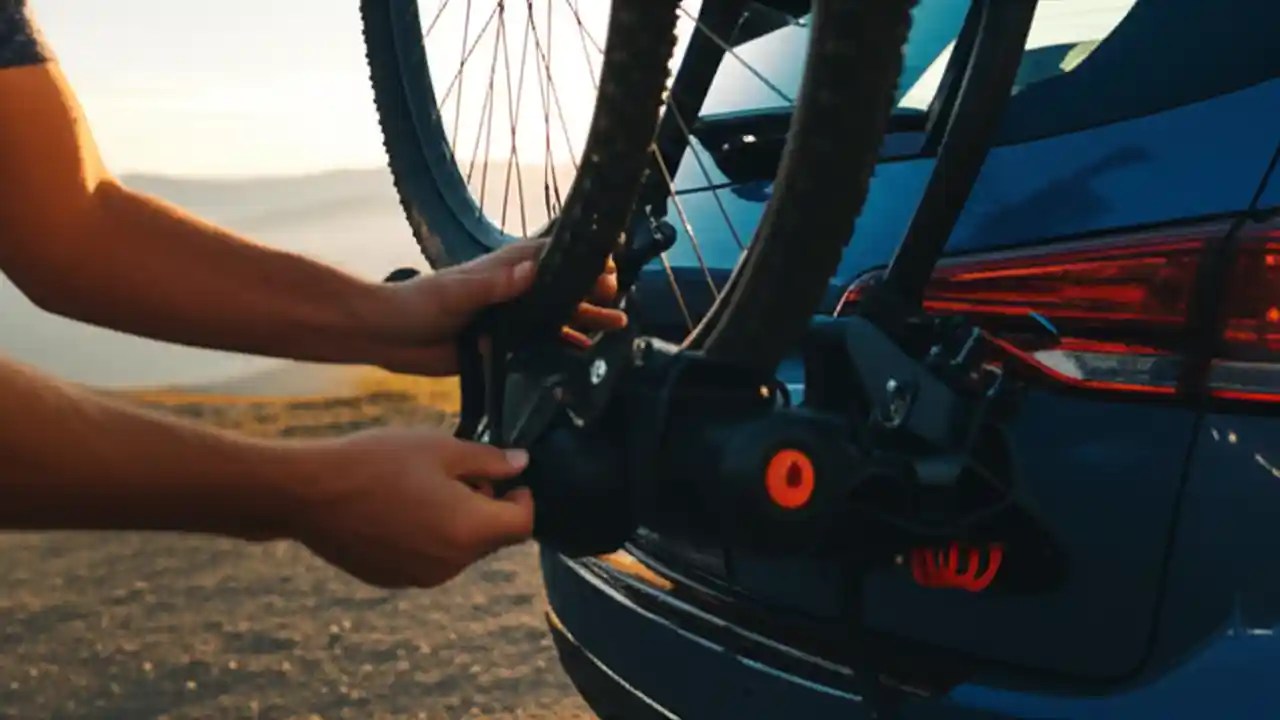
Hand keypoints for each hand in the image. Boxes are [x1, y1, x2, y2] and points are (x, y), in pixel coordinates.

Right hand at [287, 428, 534, 588]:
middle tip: (455, 473)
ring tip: (421, 487)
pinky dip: (428, 536)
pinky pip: (429, 559)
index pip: (522, 524)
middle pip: (492, 539)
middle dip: (486, 507)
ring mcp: (421, 576)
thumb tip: (521, 465)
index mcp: (470, 531)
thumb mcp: (441, 448)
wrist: (310, 493)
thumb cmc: (378, 462)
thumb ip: (489, 460)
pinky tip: (398, 507)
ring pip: (460, 549)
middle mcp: (451, 564)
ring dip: (457, 522)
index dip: (522, 498)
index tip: (506, 477)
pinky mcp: (394, 579)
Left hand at [372, 239, 626, 374]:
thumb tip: (532, 270)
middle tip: (618, 300)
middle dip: (592, 291)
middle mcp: (513, 292)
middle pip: (562, 287)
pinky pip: (541, 346)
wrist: (388, 336)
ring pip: (557, 317)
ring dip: (586, 319)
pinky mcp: (503, 346)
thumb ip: (495, 285)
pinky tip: (585, 353)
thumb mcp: (457, 291)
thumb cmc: (418, 303)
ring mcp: (510, 319)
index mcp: (504, 270)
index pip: (551, 256)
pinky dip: (564, 347)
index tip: (610, 261)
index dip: (581, 257)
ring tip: (617, 325)